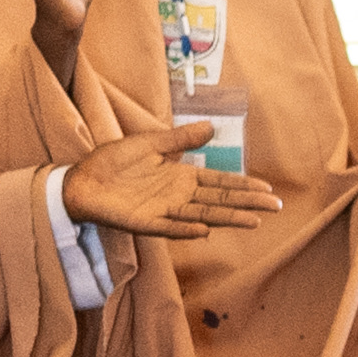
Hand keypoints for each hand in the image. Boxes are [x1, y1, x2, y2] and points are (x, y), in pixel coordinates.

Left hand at [65, 114, 291, 237]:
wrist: (82, 179)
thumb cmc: (114, 161)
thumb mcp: (150, 141)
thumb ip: (180, 138)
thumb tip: (211, 127)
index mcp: (182, 177)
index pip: (220, 182)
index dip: (244, 185)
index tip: (268, 189)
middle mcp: (179, 197)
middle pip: (220, 200)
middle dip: (248, 203)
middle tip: (275, 207)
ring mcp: (164, 212)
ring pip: (204, 215)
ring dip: (228, 218)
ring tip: (253, 221)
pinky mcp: (145, 223)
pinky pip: (170, 228)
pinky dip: (187, 229)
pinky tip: (205, 229)